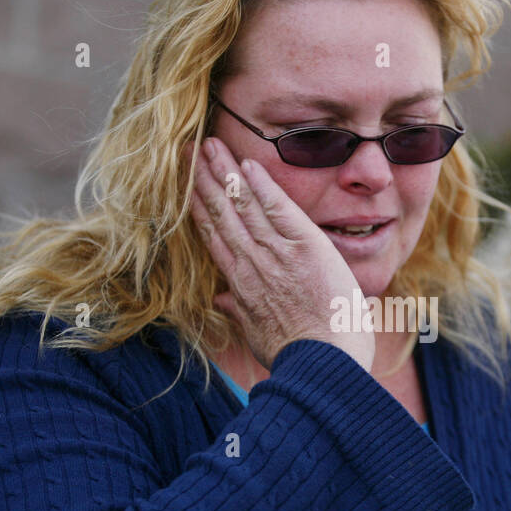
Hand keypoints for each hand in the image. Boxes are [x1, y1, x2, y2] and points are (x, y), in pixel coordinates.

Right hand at [188, 137, 374, 372]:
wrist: (323, 366)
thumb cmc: (297, 357)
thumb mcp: (259, 337)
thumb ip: (239, 312)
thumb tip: (220, 300)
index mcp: (241, 285)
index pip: (214, 236)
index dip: (199, 207)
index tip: (187, 184)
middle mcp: (252, 265)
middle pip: (222, 213)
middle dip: (204, 179)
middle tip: (189, 149)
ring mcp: (277, 255)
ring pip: (244, 206)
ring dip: (226, 172)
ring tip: (210, 144)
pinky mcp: (306, 249)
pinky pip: (279, 210)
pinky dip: (263, 186)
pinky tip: (249, 164)